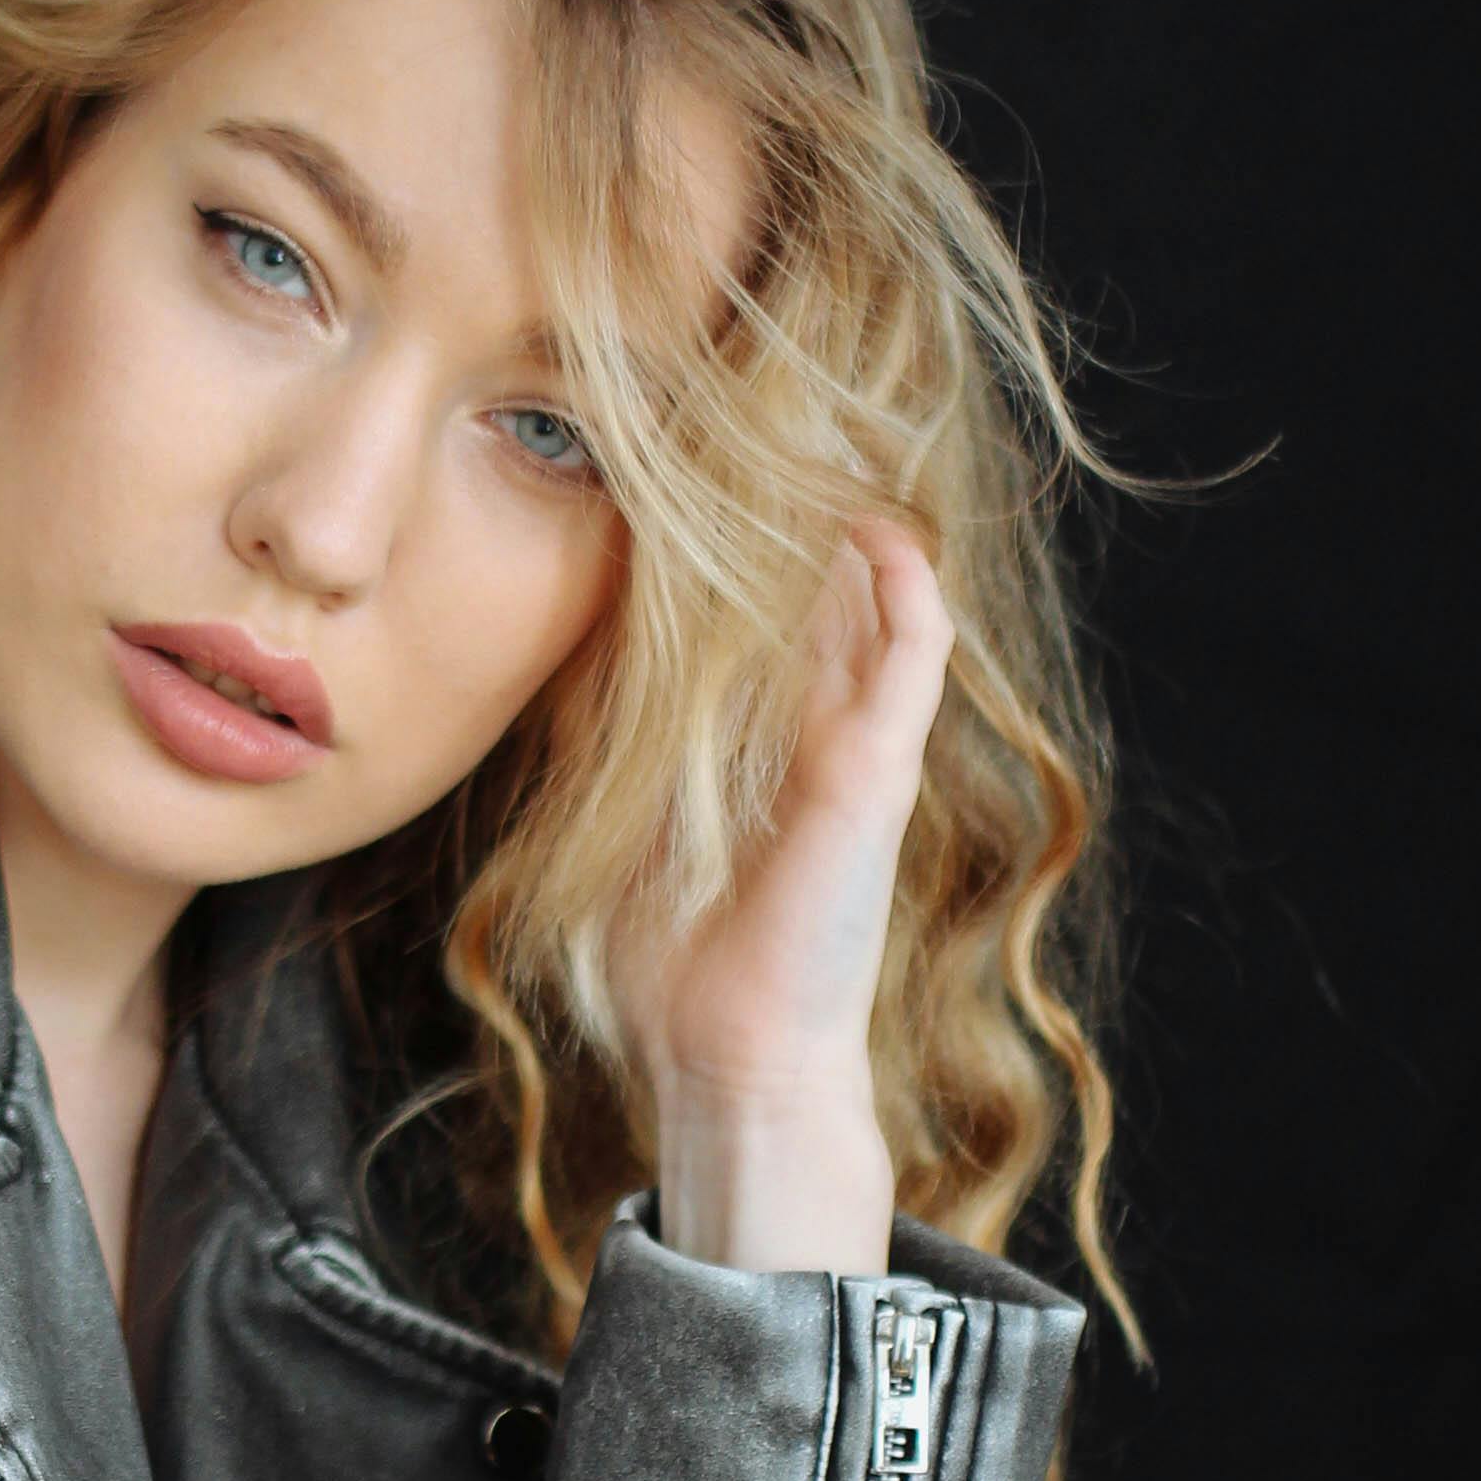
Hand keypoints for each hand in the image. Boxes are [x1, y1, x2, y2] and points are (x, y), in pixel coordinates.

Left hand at [612, 518, 952, 1275]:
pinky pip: (911, 663)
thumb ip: (611, 746)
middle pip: (816, 604)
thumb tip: (570, 664)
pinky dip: (909, 597)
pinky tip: (891, 538)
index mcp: (752, 749)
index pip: (752, 626)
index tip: (701, 474)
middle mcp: (811, 739)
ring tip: (840, 455)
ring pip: (871, 613)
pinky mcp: (877, 773)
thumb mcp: (620, 819)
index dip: (734, 555)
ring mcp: (853, 750)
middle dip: (801, 525)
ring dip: (860, 537)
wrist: (721, 1048)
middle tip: (781, 432)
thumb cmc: (668, 958)